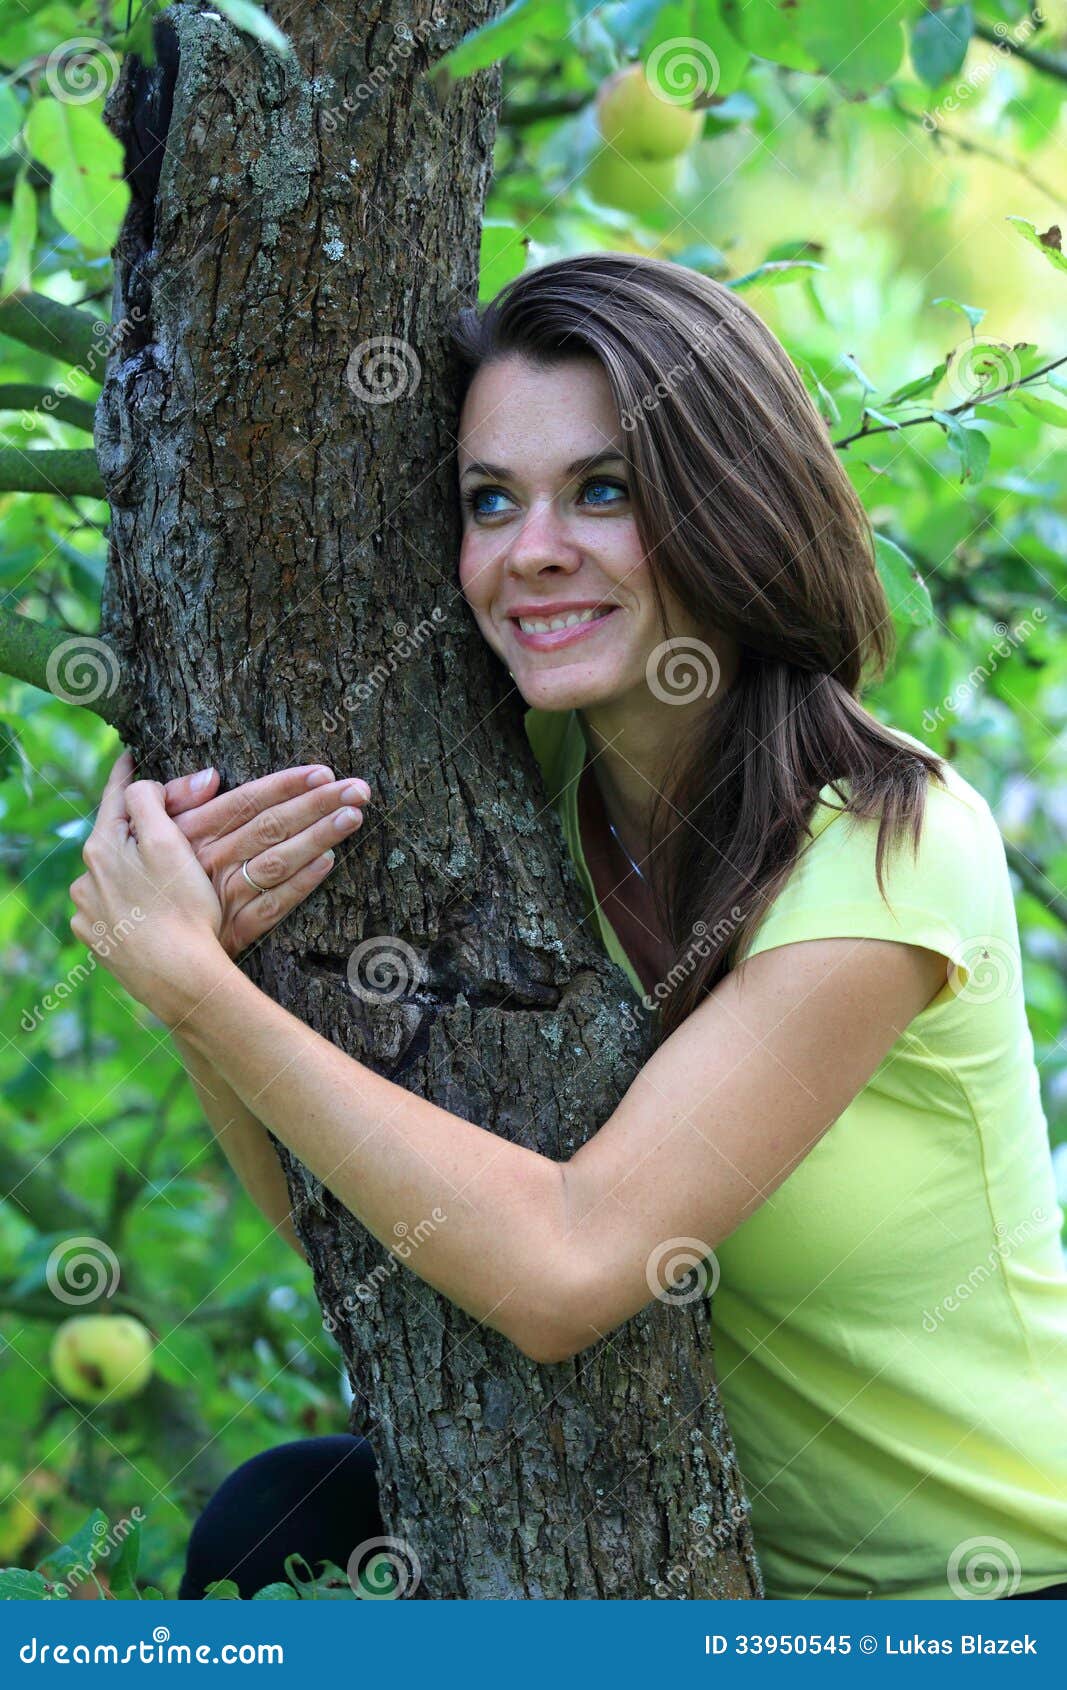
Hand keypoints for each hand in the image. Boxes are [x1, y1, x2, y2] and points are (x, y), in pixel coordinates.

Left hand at [69, 750, 226, 1021]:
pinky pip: (113, 911)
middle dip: (134, 829)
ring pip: (111, 877)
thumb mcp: (169, 842)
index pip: (114, 797)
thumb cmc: (181, 906)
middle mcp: (85, 879)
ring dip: (130, 870)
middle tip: (164, 825)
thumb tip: (142, 785)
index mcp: (101, 848)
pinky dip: (128, 904)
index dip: (126, 773)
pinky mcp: (99, 944)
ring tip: (162, 879)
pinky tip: (149, 914)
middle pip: (112, 840)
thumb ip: (149, 802)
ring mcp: (89, 915)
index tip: (131, 756)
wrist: (180, 977)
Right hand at [160, 759, 371, 960]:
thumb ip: (178, 799)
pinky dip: (300, 884)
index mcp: (191, 833)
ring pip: (277, 861)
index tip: (323, 772)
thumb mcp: (155, 833)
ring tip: (353, 817)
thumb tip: (214, 775)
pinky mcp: (235, 929)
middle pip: (270, 826)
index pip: (245, 801)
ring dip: (317, 837)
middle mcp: (211, 861)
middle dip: (316, 804)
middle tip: (358, 789)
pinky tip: (328, 863)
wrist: (144, 944)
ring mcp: (224, 896)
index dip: (285, 785)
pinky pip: (272, 906)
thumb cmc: (151, 878)